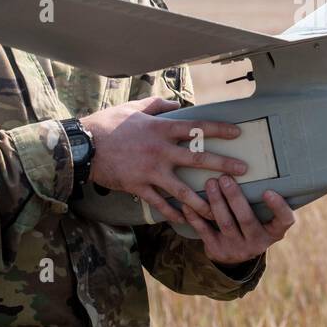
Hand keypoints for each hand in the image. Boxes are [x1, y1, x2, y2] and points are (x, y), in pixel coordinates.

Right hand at [80, 97, 246, 222]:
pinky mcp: (138, 187)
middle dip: (222, 164)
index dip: (219, 129)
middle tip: (242, 171)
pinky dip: (172, 212)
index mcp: (161, 129)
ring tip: (218, 210)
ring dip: (202, 200)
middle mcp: (160, 151)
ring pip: (182, 189)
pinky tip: (184, 220)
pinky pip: (160, 203)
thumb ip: (157, 106)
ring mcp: (150, 171)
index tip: (237, 133)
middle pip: (197, 158)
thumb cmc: (108, 124)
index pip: (197, 128)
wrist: (84, 146)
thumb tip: (176, 106)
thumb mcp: (134, 108)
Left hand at [180, 175, 294, 266]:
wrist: (235, 255)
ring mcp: (237, 249)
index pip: (285, 220)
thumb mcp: (265, 218)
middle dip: (234, 197)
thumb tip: (261, 164)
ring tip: (210, 183)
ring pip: (226, 223)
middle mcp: (258, 242)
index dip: (278, 207)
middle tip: (225, 178)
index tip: (268, 191)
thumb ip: (265, 201)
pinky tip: (188, 204)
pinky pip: (205, 232)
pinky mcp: (217, 251)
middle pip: (247, 219)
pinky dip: (195, 217)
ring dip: (216, 202)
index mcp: (274, 232)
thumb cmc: (253, 225)